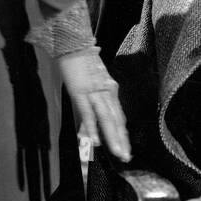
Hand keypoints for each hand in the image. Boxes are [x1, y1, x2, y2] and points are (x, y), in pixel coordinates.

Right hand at [57, 48, 130, 162]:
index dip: (122, 133)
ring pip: (107, 119)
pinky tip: (95, 140)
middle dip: (121, 140)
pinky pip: (88, 113)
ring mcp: (95, 92)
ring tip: (118, 153)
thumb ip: (94, 96)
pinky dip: (92, 127)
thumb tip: (91, 115)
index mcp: (109, 89)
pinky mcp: (81, 92)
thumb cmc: (82, 59)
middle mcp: (107, 92)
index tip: (126, 149)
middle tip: (126, 157)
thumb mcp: (92, 78)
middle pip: (116, 120)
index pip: (118, 116)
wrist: (75, 42)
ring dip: (112, 138)